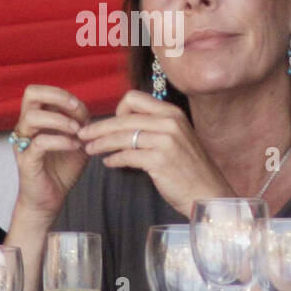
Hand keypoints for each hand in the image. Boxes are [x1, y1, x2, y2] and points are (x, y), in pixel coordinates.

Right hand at [11, 85, 90, 221]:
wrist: (50, 198)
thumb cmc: (62, 169)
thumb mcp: (76, 142)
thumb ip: (81, 126)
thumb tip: (87, 112)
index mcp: (37, 120)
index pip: (41, 92)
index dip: (64, 95)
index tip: (82, 111)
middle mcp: (26, 127)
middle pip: (30, 94)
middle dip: (58, 97)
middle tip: (76, 111)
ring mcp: (24, 142)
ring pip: (32, 117)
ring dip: (60, 121)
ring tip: (78, 132)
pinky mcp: (27, 160)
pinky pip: (40, 142)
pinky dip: (61, 141)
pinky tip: (75, 146)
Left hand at [77, 90, 233, 217]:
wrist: (207, 193)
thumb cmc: (189, 168)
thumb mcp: (177, 137)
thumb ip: (156, 126)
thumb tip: (123, 121)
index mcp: (173, 113)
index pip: (134, 98)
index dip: (117, 110)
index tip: (112, 124)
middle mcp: (170, 123)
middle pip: (123, 118)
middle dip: (98, 127)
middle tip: (83, 135)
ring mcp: (166, 141)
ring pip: (120, 137)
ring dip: (100, 144)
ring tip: (90, 150)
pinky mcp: (159, 161)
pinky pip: (126, 156)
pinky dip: (113, 159)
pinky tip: (109, 163)